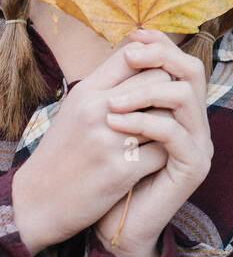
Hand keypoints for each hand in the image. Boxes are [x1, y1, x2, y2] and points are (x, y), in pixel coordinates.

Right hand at [11, 36, 172, 256]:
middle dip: (167, 92)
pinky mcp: (122, 170)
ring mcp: (110, 140)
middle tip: (165, 109)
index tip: (155, 80)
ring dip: (170, 124)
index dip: (151, 63)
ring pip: (166, 115)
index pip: (133, 54)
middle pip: (158, 79)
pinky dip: (165, 155)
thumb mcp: (77, 109)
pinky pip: (163, 150)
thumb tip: (144, 57)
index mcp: (86, 92)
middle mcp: (97, 110)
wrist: (38, 201)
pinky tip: (156, 159)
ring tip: (163, 134)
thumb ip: (107, 85)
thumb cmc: (64, 151)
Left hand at [94, 29, 212, 256]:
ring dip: (145, 91)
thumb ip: (126, 91)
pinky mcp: (194, 166)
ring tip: (111, 104)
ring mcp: (199, 144)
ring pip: (185, 96)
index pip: (181, 62)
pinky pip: (174, 132)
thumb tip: (124, 46)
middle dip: (160, 57)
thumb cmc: (111, 175)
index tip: (132, 35)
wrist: (116, 225)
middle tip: (128, 58)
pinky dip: (143, 122)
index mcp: (181, 110)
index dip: (160, 43)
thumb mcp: (116, 124)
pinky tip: (115, 124)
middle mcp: (196, 122)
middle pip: (193, 71)